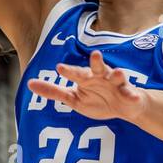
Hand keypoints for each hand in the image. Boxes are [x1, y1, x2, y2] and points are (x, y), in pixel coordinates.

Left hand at [26, 51, 149, 122]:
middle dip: (97, 61)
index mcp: (87, 77)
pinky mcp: (129, 93)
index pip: (76, 73)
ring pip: (117, 76)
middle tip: (95, 55)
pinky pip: (132, 94)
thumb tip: (29, 83)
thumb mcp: (74, 98)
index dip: (69, 71)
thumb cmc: (97, 99)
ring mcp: (116, 84)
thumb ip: (53, 91)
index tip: (59, 68)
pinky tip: (133, 98)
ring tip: (118, 72)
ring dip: (118, 74)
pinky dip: (133, 96)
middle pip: (98, 67)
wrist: (123, 107)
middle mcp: (102, 76)